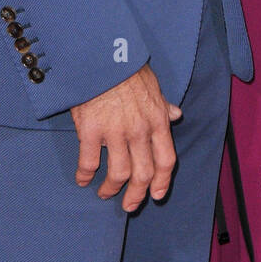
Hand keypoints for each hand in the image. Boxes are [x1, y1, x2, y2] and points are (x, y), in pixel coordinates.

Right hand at [70, 63, 181, 210]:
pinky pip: (89, 162)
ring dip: (111, 189)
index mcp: (157, 120)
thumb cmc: (128, 68)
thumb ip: (164, 105)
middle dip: (136, 195)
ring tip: (105, 193)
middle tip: (129, 206)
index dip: (162, 181)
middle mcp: (139, 131)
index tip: (157, 194)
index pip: (166, 160)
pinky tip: (82, 179)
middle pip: (142, 174)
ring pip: (118, 174)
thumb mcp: (154, 85)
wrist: (102, 55)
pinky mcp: (91, 131)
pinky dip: (85, 175)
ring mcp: (115, 132)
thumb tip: (177, 114)